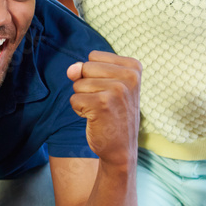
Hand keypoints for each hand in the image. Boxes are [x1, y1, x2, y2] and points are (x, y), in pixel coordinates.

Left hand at [67, 51, 141, 168]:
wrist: (120, 148)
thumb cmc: (112, 113)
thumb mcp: (104, 86)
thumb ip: (85, 71)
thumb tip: (72, 70)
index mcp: (133, 67)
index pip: (94, 57)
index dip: (93, 75)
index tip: (110, 91)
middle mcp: (129, 76)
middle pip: (85, 68)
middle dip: (86, 86)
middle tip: (104, 103)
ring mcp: (117, 90)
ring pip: (78, 84)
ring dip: (84, 100)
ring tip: (101, 111)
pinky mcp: (102, 104)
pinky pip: (74, 99)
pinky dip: (80, 110)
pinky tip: (96, 118)